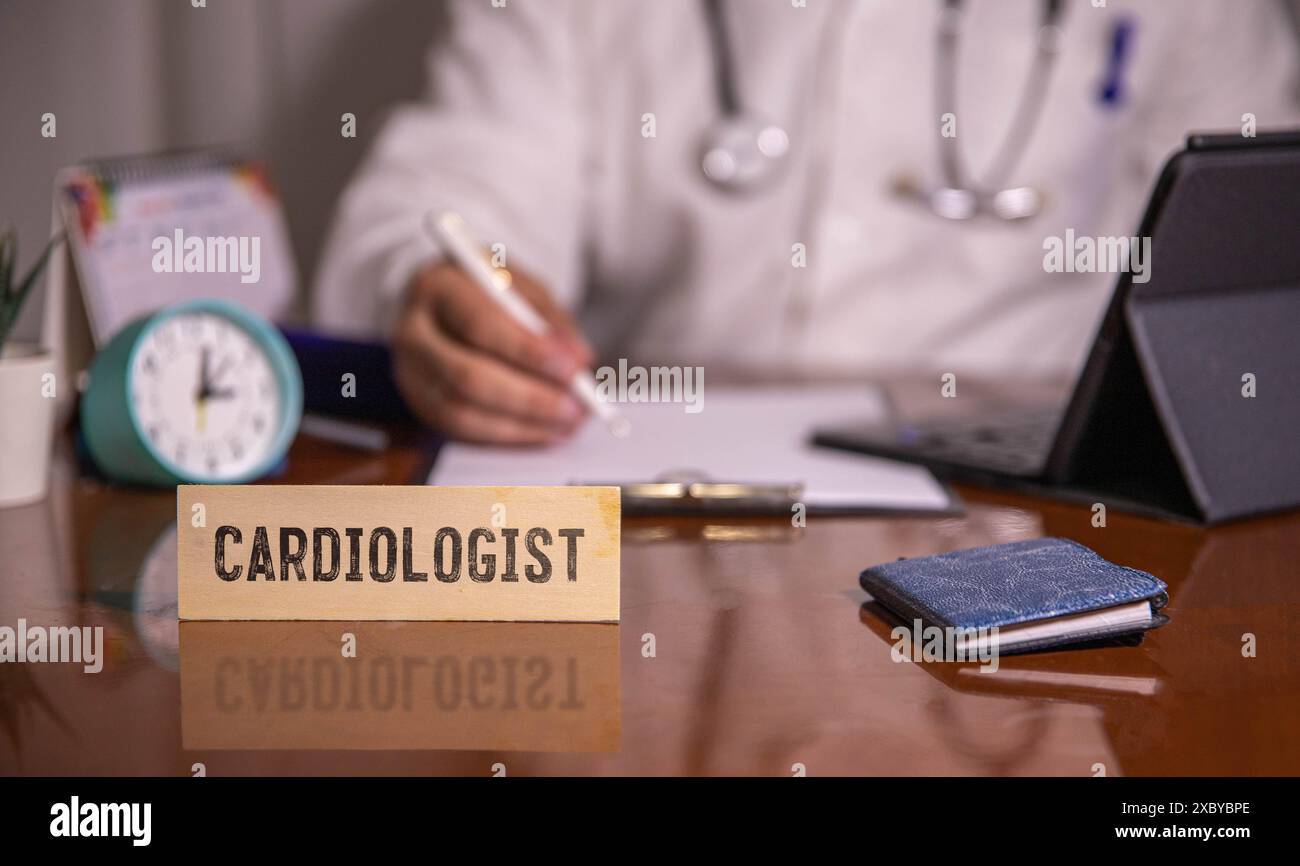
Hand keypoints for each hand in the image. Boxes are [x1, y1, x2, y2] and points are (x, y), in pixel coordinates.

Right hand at [392, 262, 593, 443]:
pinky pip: (464, 432)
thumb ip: (550, 319)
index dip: (527, 350)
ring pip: (463, 412)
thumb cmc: (488, 292)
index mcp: (437, 286)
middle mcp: (412, 331)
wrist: (445, 306)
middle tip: (575, 406)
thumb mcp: (520, 287)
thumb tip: (578, 360)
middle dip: (529, 397)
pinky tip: (544, 430)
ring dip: (523, 424)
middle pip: (467, 376)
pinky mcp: (421, 404)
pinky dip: (510, 435)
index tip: (571, 368)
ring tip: (568, 422)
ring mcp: (411, 373)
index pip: (479, 324)